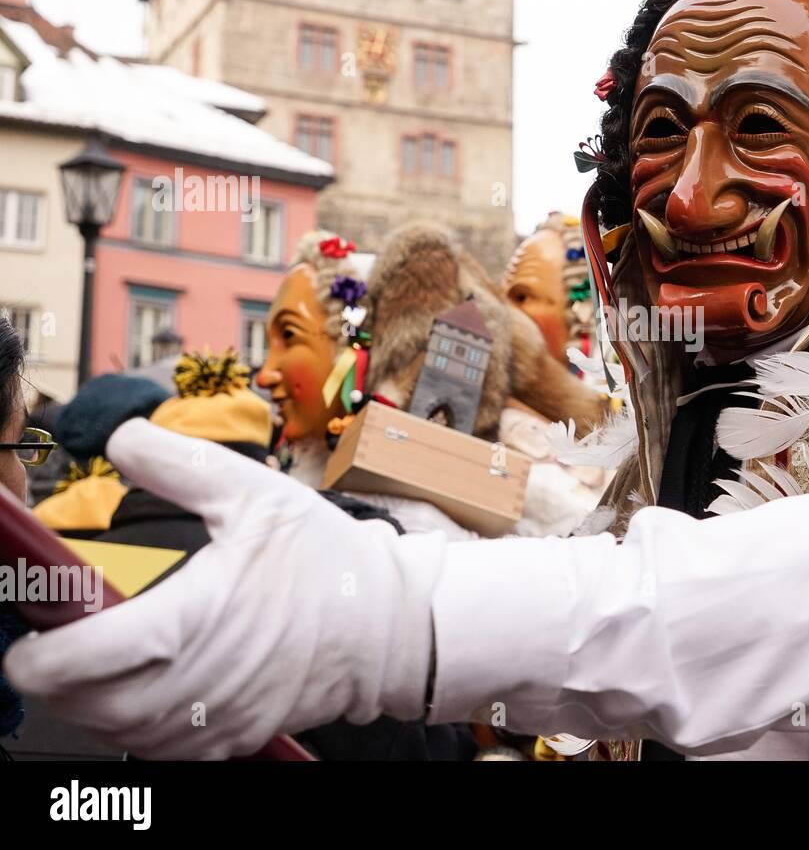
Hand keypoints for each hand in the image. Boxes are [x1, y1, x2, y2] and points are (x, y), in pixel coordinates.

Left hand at [2, 419, 444, 758]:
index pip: (81, 660)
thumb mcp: (255, 495)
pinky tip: (148, 693)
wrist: (391, 624)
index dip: (38, 658)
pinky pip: (163, 750)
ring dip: (97, 706)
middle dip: (60, 682)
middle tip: (59, 649)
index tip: (31, 641)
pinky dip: (139, 729)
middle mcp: (198, 681)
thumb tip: (123, 440)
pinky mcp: (236, 736)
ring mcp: (217, 718)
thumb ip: (179, 463)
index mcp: (192, 619)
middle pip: (90, 706)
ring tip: (103, 667)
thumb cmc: (329, 562)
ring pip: (121, 734)